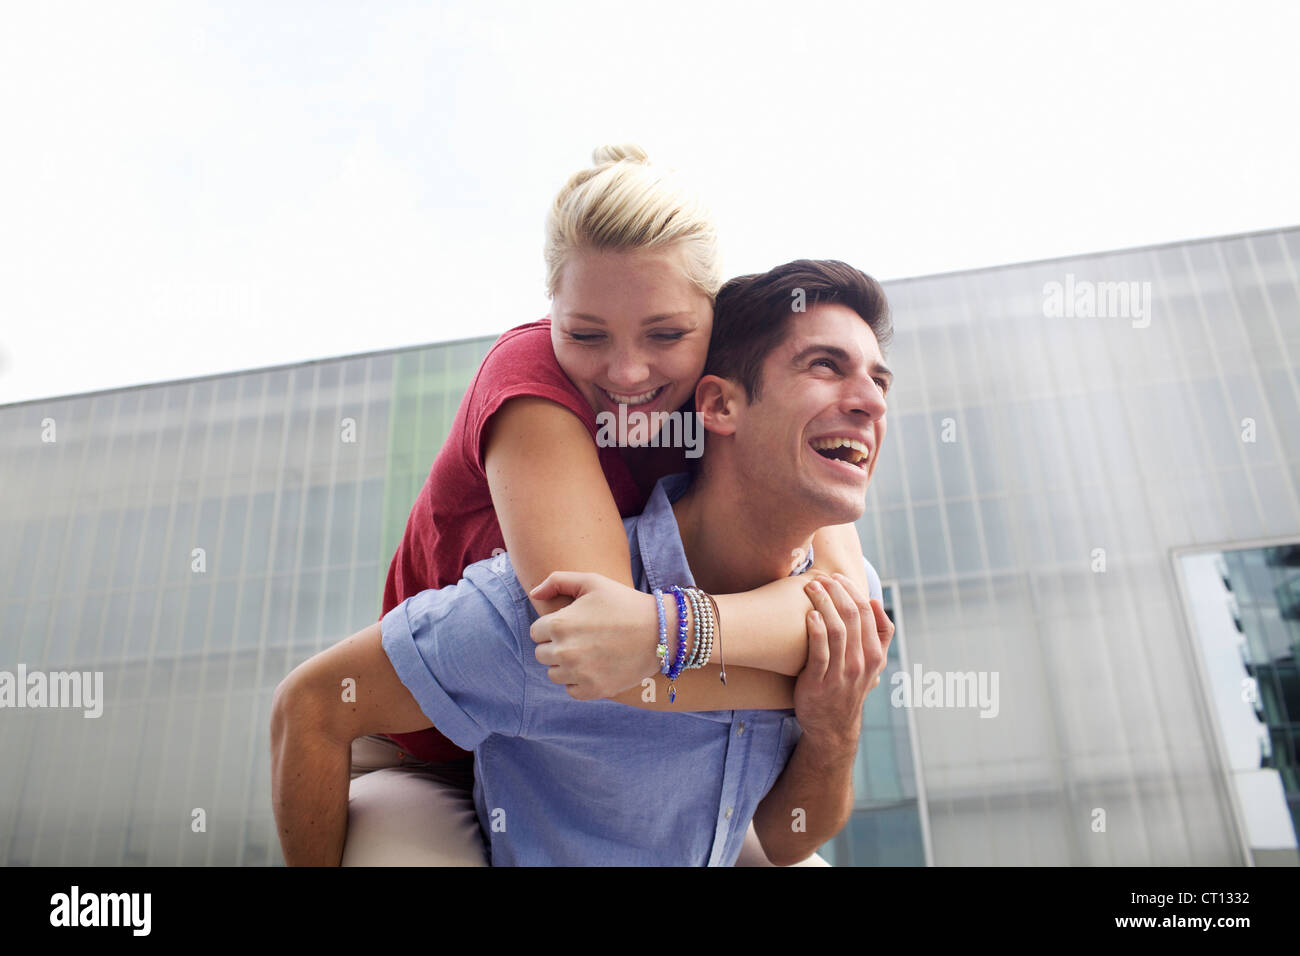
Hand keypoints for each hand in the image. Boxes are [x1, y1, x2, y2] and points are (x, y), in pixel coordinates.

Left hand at [528, 572, 663, 699]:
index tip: (574, 624)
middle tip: (584, 638)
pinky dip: (580, 682)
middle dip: (557, 646)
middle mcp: (564, 652)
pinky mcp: (593, 691)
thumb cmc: (624, 602)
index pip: (536, 633)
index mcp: (558, 624)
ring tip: (590, 652)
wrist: (660, 631)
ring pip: (554, 674)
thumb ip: (557, 581)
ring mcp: (578, 674)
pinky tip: (596, 667)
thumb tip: (534, 594)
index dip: (553, 627)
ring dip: (566, 665)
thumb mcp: (592, 581)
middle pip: (542, 655)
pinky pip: (571, 690)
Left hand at [793, 572, 893, 751]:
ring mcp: (841, 674)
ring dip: (824, 604)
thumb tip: (873, 600)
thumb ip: (877, 635)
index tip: (837, 576)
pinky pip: (820, 652)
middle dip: (837, 591)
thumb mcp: (870, 663)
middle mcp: (862, 664)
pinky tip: (810, 615)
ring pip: (837, 630)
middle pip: (853, 617)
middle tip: (820, 577)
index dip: (853, 590)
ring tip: (811, 588)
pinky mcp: (820, 683)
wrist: (831, 726)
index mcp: (875, 655)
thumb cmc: (847, 685)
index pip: (868, 613)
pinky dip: (816, 630)